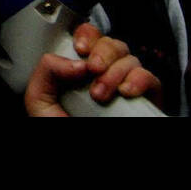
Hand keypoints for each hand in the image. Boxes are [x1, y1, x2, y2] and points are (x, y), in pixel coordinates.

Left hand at [25, 22, 161, 115]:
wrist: (82, 154)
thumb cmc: (60, 125)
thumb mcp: (39, 100)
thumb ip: (47, 71)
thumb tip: (76, 61)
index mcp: (79, 68)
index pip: (89, 36)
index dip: (87, 35)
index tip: (80, 49)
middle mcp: (104, 73)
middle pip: (111, 42)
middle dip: (101, 53)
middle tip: (92, 71)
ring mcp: (125, 84)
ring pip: (130, 57)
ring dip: (115, 72)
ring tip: (101, 94)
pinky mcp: (145, 99)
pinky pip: (151, 77)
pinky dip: (139, 79)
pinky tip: (126, 92)